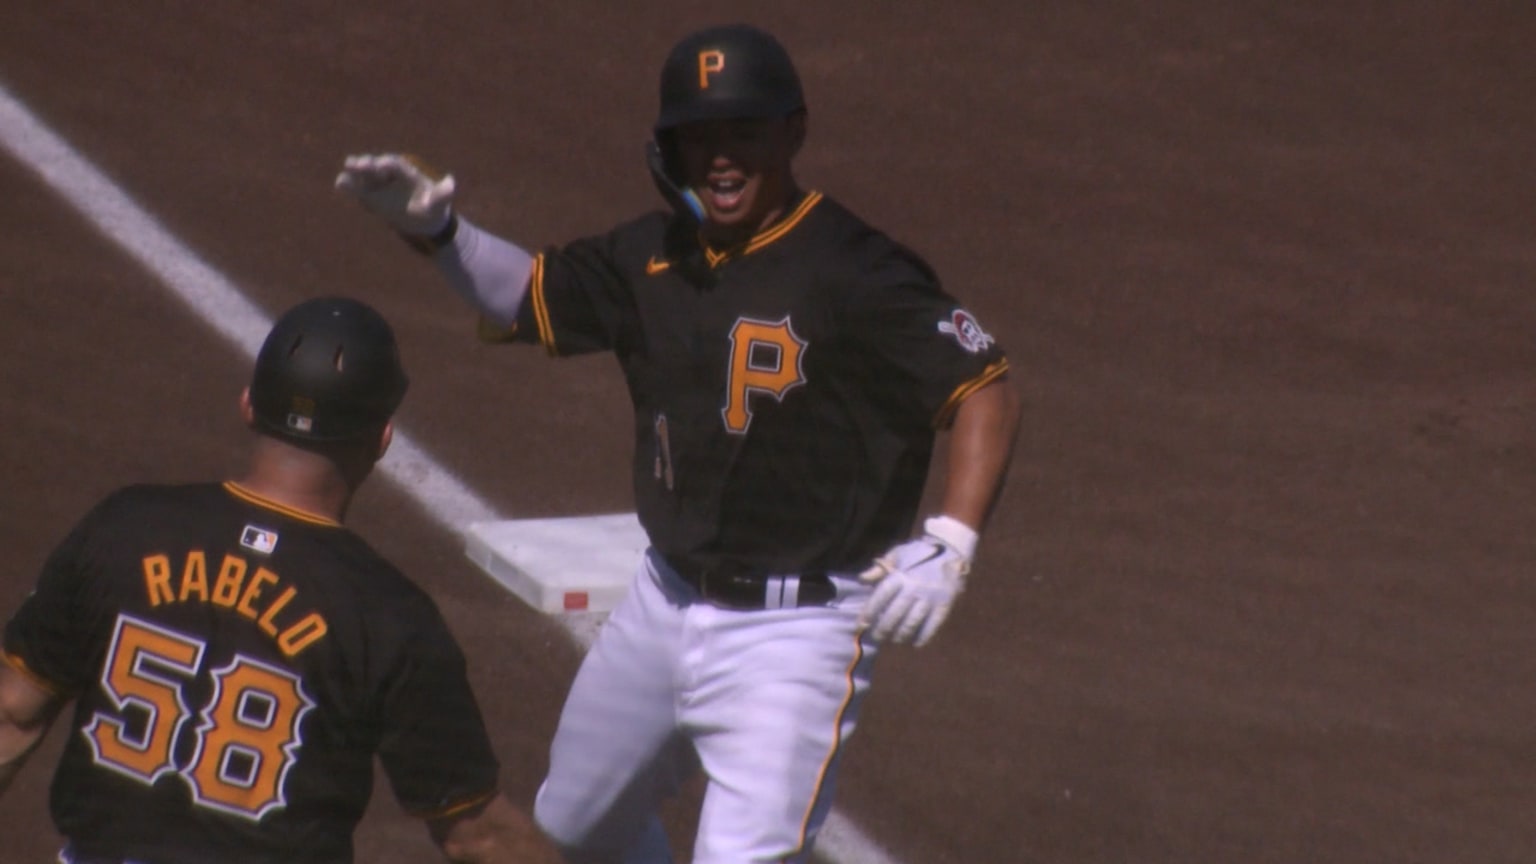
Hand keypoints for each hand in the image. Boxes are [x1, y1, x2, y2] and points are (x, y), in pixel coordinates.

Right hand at [335, 153, 455, 236]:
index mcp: (406, 173)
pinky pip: (358, 190)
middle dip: (366, 164)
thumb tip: (450, 182)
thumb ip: (444, 192)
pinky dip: (350, 187)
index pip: (394, 164)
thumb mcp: (441, 202)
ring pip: (364, 176)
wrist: (426, 222)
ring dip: (354, 174)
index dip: (386, 164)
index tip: (379, 165)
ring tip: (344, 176)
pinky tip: (341, 184)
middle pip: (375, 166)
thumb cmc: (434, 208)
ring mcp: (378, 186)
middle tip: (354, 163)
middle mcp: (389, 176)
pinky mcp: (370, 197)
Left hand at [858, 515, 976, 646]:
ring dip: (901, 635)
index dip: (870, 612)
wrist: (950, 550)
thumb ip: (879, 569)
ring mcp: (931, 597)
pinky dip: (924, 636)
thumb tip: (861, 579)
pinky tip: (915, 643)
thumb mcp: (897, 555)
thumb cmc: (918, 554)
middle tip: (876, 637)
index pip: (881, 596)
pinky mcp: (945, 604)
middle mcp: (915, 587)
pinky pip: (933, 625)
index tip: (861, 624)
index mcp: (901, 575)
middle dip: (883, 628)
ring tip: (894, 640)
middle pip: (895, 613)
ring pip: (912, 622)